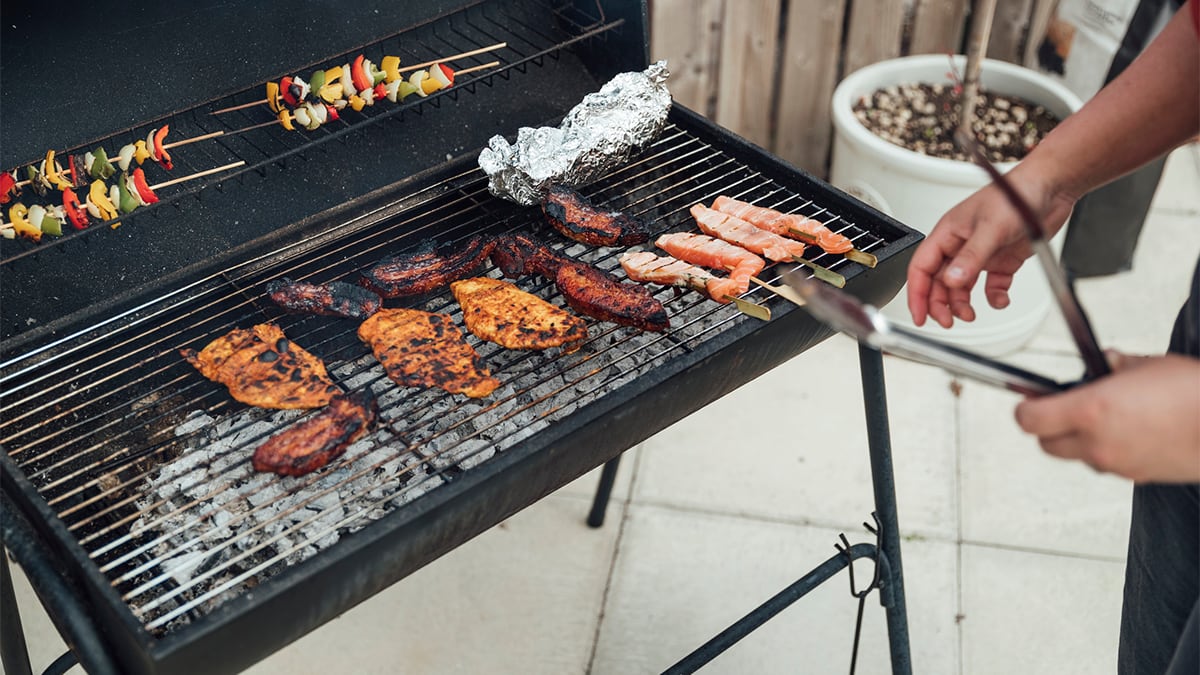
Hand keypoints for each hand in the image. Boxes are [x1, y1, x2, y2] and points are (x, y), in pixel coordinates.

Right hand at [906, 171, 1075, 327]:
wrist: (1051, 187)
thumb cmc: (1016, 194)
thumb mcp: (991, 228)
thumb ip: (971, 258)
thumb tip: (952, 282)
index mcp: (948, 233)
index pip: (922, 268)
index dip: (917, 293)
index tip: (919, 315)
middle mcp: (960, 245)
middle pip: (938, 282)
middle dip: (939, 303)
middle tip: (948, 321)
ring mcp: (981, 253)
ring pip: (961, 286)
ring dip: (962, 303)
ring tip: (970, 315)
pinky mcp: (1002, 259)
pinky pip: (992, 285)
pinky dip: (994, 296)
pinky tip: (1000, 299)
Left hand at [1014, 352, 1199, 482]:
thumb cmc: (1195, 396)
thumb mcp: (1149, 366)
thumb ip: (1118, 366)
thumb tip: (1108, 363)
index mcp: (1092, 410)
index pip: (1030, 419)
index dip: (1024, 409)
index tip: (1027, 401)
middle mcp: (1098, 442)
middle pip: (1046, 444)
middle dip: (1048, 426)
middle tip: (1061, 409)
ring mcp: (1116, 464)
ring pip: (1077, 455)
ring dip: (1080, 439)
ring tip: (1106, 418)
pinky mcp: (1136, 477)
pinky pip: (1107, 464)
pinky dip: (1108, 450)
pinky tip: (1130, 432)